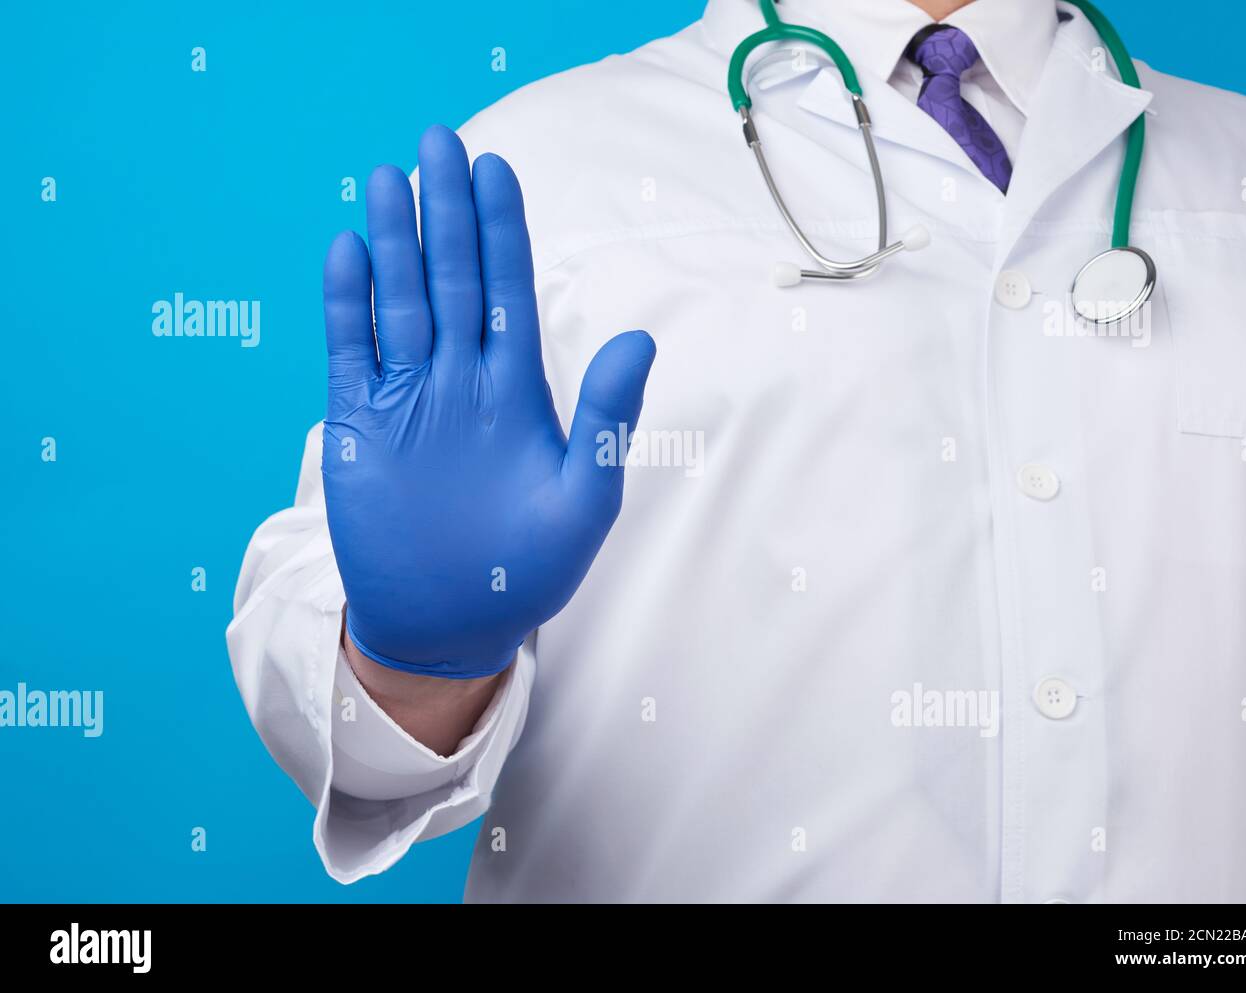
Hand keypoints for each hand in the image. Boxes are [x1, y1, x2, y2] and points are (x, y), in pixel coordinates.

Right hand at [321, 126, 654, 677]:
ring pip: (400, 302)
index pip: (510, 291)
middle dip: (447, 213)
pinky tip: (348, 253)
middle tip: (439, 141)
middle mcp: (462, 380)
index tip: (497, 168)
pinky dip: (348, 306)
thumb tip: (640, 339)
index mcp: (519, 390)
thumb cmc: (530, 572)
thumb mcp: (582, 499)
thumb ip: (606, 418)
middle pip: (453, 279)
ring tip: (387, 178)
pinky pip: (351, 352)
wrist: (452, 624)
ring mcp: (408, 398)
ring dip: (393, 243)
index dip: (504, 231)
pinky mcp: (358, 425)